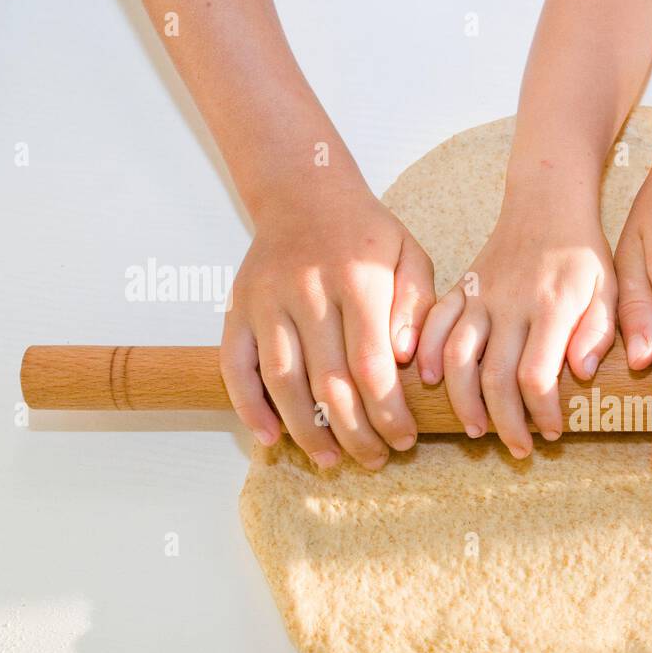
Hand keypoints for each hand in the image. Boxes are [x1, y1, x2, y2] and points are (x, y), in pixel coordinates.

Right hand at [222, 189, 435, 468]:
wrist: (304, 193)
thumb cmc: (367, 236)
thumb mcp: (410, 257)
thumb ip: (416, 307)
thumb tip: (409, 361)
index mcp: (357, 280)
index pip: (372, 364)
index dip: (388, 412)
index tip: (404, 439)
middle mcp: (307, 292)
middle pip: (329, 382)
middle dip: (354, 432)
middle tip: (376, 459)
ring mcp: (266, 301)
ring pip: (283, 382)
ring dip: (306, 431)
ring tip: (331, 459)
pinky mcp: (236, 309)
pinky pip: (235, 366)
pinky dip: (248, 407)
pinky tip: (269, 438)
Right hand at [415, 199, 616, 457]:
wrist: (547, 203)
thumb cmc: (583, 256)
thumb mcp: (609, 289)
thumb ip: (598, 331)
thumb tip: (583, 373)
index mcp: (551, 307)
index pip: (537, 375)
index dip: (542, 412)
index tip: (554, 431)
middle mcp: (510, 304)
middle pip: (495, 376)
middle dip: (505, 422)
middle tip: (519, 448)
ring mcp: (480, 296)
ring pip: (458, 356)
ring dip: (463, 400)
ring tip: (477, 429)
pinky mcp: (461, 288)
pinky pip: (434, 323)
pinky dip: (428, 354)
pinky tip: (431, 382)